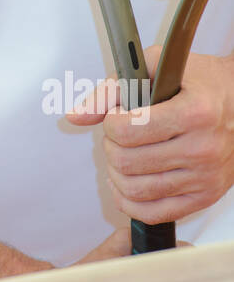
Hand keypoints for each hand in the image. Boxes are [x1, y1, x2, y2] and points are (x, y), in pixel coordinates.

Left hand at [66, 48, 233, 222]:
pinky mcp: (204, 197)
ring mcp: (205, 177)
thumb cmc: (200, 81)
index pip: (127, 131)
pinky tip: (126, 182)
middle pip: (126, 162)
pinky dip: (129, 201)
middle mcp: (202, 148)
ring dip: (116, 172)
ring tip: (124, 153)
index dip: (111, 121)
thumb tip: (77, 116)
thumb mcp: (156, 67)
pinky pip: (154, 214)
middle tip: (120, 133)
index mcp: (194, 113)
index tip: (119, 114)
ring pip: (135, 190)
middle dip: (111, 145)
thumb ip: (111, 89)